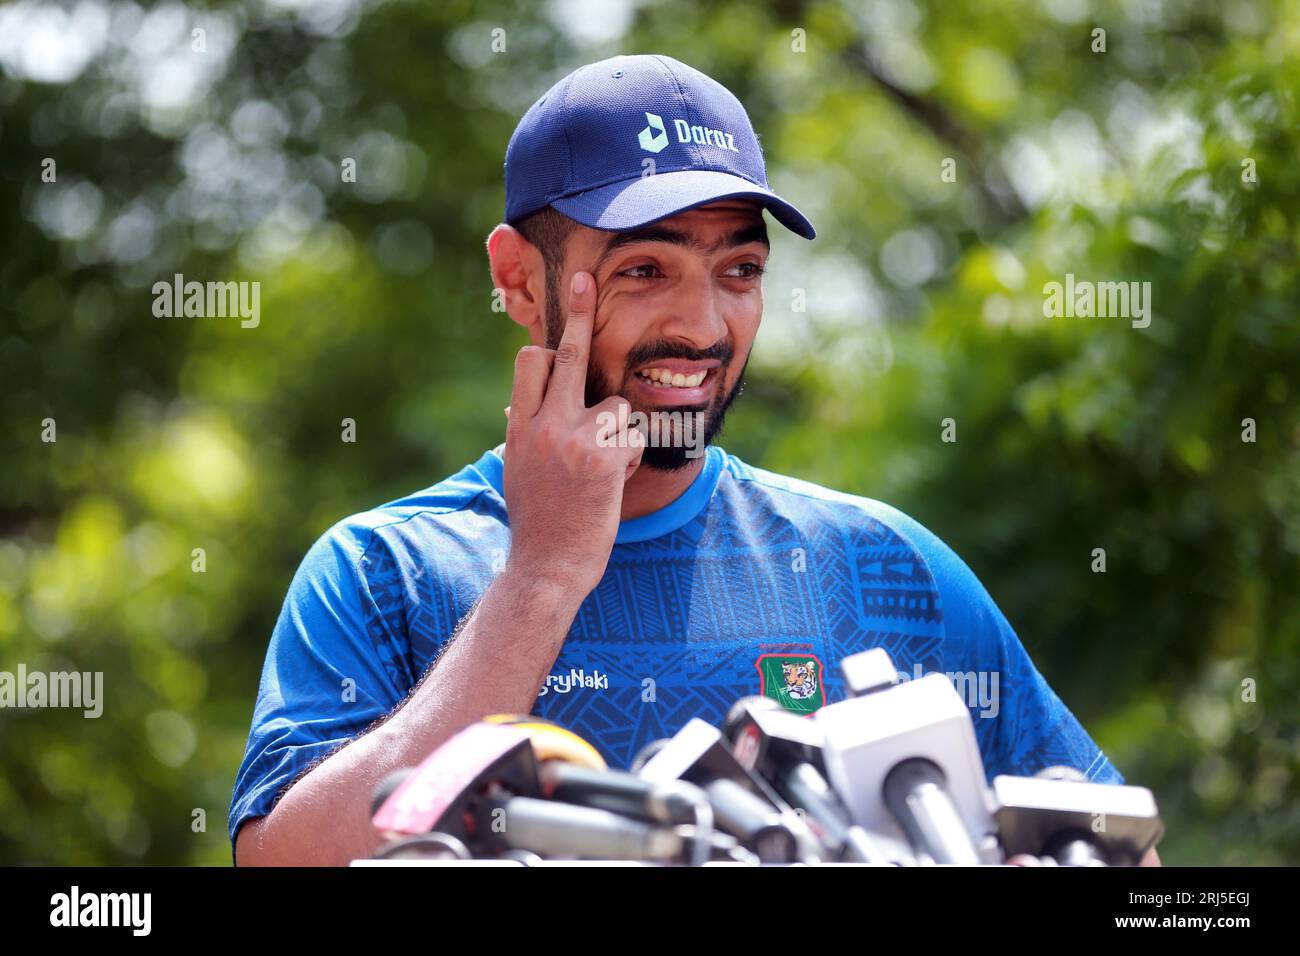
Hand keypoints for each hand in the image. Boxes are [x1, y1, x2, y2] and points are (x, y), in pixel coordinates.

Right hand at [502, 271, 643, 593]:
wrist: (548, 566)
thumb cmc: (538, 522)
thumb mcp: (518, 470)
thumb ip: (525, 434)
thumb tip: (517, 410)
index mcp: (519, 427)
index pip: (529, 365)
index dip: (544, 345)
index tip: (556, 321)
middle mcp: (543, 425)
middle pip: (564, 354)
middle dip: (577, 313)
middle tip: (585, 278)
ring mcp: (574, 438)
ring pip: (614, 401)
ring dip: (620, 429)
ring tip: (605, 466)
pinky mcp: (604, 457)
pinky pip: (634, 435)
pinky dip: (632, 457)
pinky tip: (616, 483)